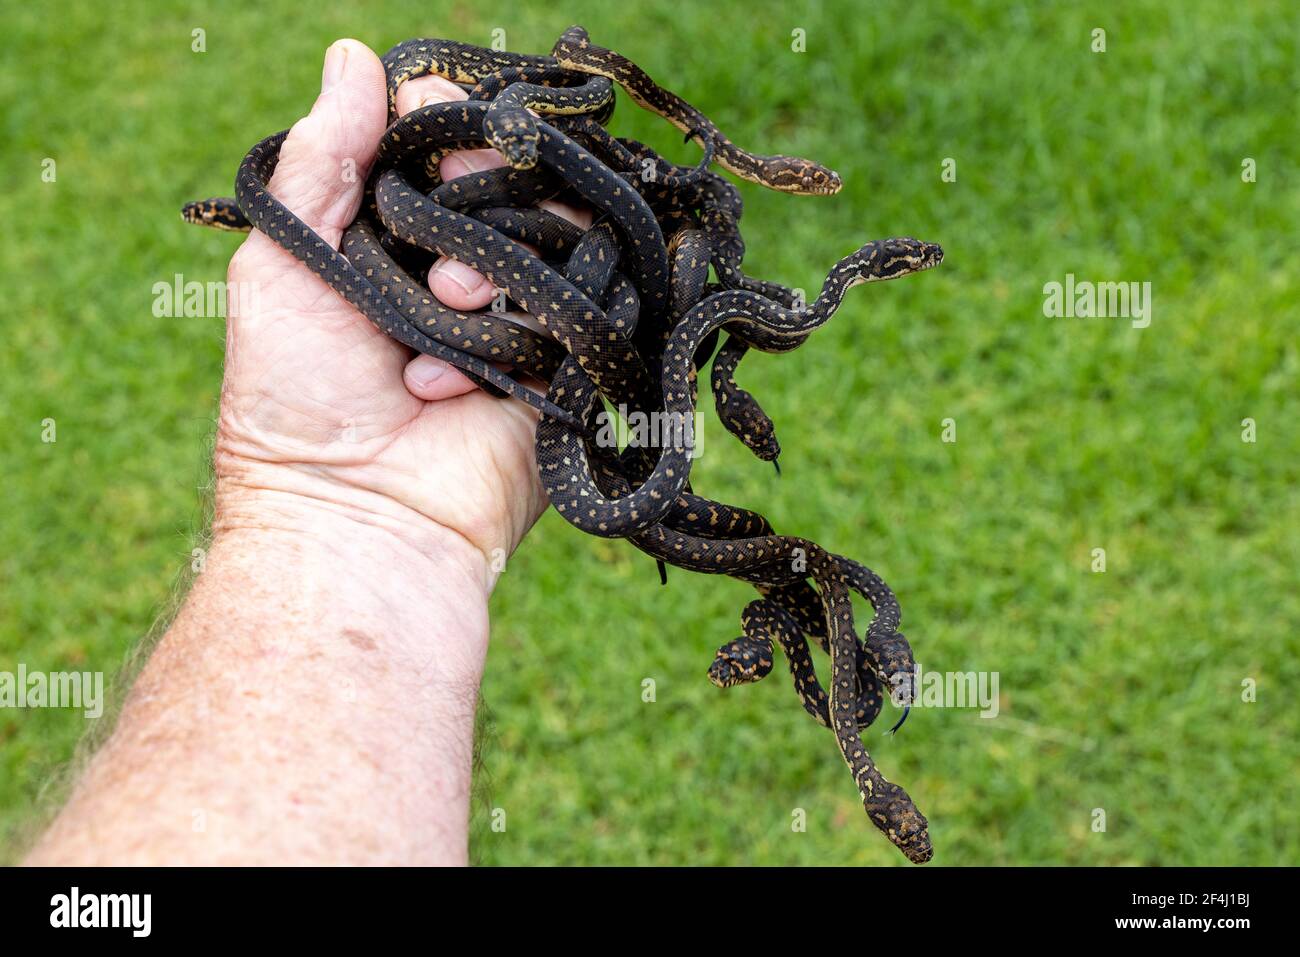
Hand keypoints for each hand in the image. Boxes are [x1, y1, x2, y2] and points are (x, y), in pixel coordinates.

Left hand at [216, 39, 587, 578]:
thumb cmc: (297, 398)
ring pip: (557, 225)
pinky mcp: (566, 360)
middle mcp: (464, 264)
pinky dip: (528, 322)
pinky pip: (586, 298)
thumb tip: (355, 54)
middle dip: (477, 187)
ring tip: (452, 310)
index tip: (422, 135)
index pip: (443, 136)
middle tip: (435, 252)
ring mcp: (520, 311)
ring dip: (497, 259)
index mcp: (397, 234)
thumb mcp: (283, 263)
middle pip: (512, 170)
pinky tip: (466, 376)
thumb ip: (324, 158)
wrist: (360, 518)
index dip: (440, 123)